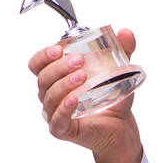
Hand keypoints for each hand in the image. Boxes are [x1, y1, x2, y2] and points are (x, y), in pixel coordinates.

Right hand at [28, 27, 140, 160]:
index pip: (37, 65)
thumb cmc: (111, 98)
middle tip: (78, 61)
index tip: (58, 49)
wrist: (121, 125)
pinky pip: (57, 119)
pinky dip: (64, 108)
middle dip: (58, 67)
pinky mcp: (62, 130)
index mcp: (56, 78)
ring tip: (81, 77)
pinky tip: (74, 99)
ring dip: (64, 84)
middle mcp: (51, 95)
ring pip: (49, 97)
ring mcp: (55, 113)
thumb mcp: (118, 70)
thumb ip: (123, 50)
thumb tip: (126, 32)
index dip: (43, 56)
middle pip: (43, 78)